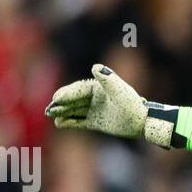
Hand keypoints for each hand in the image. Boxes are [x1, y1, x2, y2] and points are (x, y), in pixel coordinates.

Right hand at [44, 64, 177, 148]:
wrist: (142, 123)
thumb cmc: (132, 105)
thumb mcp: (120, 91)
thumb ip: (108, 79)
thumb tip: (95, 67)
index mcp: (98, 87)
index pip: (78, 90)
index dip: (67, 94)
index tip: (56, 99)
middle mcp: (94, 97)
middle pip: (74, 100)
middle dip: (60, 104)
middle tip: (49, 109)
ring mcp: (94, 110)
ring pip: (74, 110)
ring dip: (62, 112)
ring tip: (51, 115)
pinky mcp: (96, 122)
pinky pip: (79, 121)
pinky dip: (69, 122)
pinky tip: (59, 123)